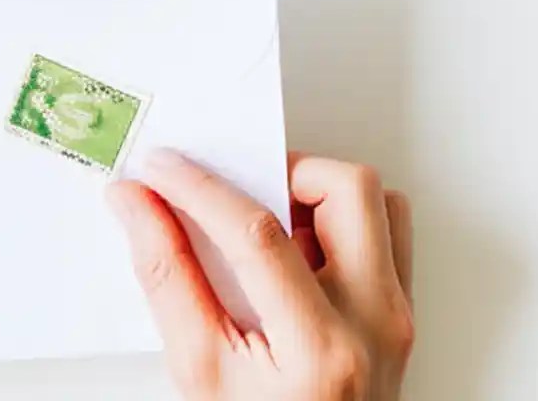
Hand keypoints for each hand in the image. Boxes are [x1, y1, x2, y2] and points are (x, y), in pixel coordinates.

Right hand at [108, 151, 412, 400]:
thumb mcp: (198, 369)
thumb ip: (166, 277)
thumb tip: (137, 204)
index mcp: (318, 347)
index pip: (257, 234)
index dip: (200, 188)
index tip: (163, 169)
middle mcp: (373, 323)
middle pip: (345, 192)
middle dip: (280, 170)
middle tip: (230, 185)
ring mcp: (396, 316)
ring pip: (378, 204)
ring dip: (318, 193)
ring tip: (267, 218)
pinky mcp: (400, 312)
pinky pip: (387, 235)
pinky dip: (341, 222)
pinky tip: (297, 248)